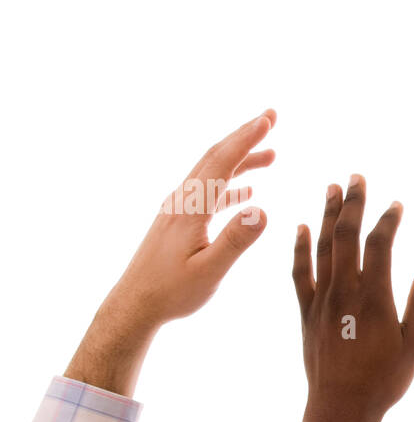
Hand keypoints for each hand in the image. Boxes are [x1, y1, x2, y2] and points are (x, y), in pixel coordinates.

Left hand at [64, 110, 276, 395]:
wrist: (134, 305)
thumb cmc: (172, 292)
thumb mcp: (209, 271)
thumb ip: (235, 240)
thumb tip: (263, 209)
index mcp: (191, 209)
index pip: (221, 163)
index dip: (246, 139)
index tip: (268, 119)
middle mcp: (183, 202)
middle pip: (215, 158)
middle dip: (244, 136)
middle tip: (270, 117)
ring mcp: (179, 210)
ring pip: (212, 174)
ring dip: (241, 160)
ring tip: (271, 153)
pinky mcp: (179, 222)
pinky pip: (209, 193)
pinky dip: (231, 184)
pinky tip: (247, 191)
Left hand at [293, 176, 413, 421]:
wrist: (340, 410)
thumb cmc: (384, 382)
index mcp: (374, 298)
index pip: (379, 245)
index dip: (387, 220)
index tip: (395, 203)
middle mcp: (344, 293)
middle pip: (346, 237)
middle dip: (353, 204)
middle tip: (356, 177)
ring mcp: (321, 301)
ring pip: (322, 248)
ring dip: (328, 216)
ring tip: (332, 189)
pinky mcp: (306, 313)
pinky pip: (300, 273)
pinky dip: (300, 248)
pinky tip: (302, 227)